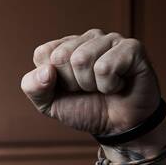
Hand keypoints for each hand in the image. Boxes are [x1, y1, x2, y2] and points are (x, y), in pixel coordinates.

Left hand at [20, 30, 161, 138]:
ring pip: (82, 59)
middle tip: (87, 89)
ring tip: (102, 87)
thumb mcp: (49, 104)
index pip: (43, 53)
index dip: (51, 80)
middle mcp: (87, 38)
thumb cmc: (85, 109)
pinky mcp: (131, 47)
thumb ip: (33, 87)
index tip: (67, 88)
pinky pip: (106, 67)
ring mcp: (110, 39)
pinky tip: (118, 84)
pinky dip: (109, 85)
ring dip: (91, 85)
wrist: (118, 126)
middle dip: (71, 83)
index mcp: (64, 47)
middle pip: (61, 56)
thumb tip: (46, 71)